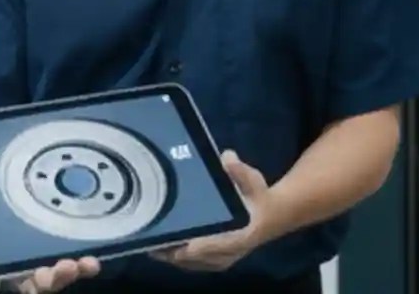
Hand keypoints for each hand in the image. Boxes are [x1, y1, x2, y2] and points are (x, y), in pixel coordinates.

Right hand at [0, 222, 100, 292]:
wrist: (18, 184)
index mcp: (9, 265)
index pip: (21, 283)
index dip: (31, 285)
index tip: (37, 280)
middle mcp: (34, 265)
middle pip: (46, 281)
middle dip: (55, 279)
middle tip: (61, 268)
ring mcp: (55, 252)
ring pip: (66, 270)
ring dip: (74, 269)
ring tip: (83, 263)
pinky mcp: (72, 236)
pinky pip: (81, 253)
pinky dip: (89, 256)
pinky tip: (96, 255)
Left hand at [150, 150, 276, 272]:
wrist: (273, 215)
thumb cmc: (259, 198)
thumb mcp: (253, 180)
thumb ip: (240, 171)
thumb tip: (227, 156)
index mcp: (237, 236)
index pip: (206, 246)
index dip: (184, 244)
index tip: (163, 238)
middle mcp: (227, 253)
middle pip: (190, 257)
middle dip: (167, 247)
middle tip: (145, 233)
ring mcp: (220, 260)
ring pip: (187, 262)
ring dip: (168, 252)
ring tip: (147, 236)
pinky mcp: (215, 261)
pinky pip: (190, 262)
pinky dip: (175, 254)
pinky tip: (159, 241)